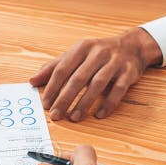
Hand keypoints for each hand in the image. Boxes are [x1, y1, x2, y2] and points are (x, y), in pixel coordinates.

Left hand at [29, 28, 162, 121]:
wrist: (133, 46)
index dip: (53, 87)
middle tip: (56, 115)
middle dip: (65, 98)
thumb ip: (54, 67)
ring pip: (97, 84)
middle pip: (78, 78)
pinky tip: (99, 115)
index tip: (45, 104)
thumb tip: (32, 81)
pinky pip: (118, 90)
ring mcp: (115, 62)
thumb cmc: (98, 53)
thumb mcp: (76, 55)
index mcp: (82, 47)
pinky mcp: (129, 72)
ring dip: (84, 102)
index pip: (63, 68)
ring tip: (74, 117)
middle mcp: (98, 52)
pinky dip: (108, 103)